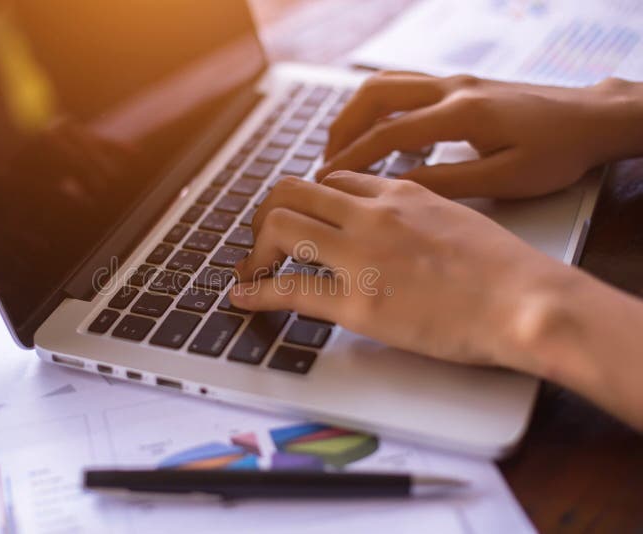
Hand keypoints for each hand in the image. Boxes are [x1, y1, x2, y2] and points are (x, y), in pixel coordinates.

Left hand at [230, 173, 566, 365]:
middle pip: (293, 192)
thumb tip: (396, 225)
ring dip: (257, 248)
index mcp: (401, 193)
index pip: (333, 179)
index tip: (298, 217)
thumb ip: (418, 214)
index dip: (307, 199)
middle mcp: (374, 214)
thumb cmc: (506, 270)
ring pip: (282, 227)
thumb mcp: (458, 219)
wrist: (528, 302)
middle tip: (261, 241)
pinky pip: (290, 288)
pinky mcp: (359, 302)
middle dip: (267, 214)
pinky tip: (243, 298)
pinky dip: (256, 292)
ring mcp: (363, 256)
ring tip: (252, 270)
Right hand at [318, 72, 642, 198]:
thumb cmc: (557, 152)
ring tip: (341, 147)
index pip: (388, 132)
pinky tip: (378, 134)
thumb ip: (447, 182)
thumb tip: (398, 188)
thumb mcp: (505, 178)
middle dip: (342, 127)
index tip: (326, 180)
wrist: (592, 118)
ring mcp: (455, 83)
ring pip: (387, 84)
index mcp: (461, 113)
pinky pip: (404, 87)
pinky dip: (379, 108)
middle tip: (324, 162)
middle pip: (375, 95)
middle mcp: (452, 89)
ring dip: (356, 113)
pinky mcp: (460, 87)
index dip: (352, 156)